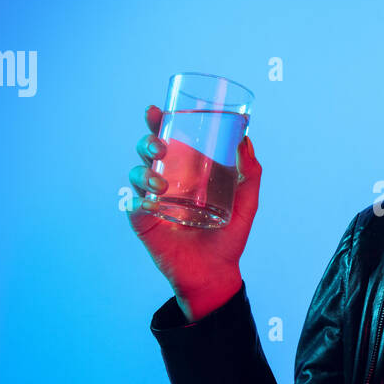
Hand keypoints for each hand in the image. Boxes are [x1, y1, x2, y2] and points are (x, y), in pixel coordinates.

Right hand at [127, 103, 260, 319]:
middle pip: (148, 152)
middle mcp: (167, 180)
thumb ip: (251, 173)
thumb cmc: (229, 237)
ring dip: (144, 173)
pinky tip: (150, 201)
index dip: (159, 123)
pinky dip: (138, 199)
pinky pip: (133, 204)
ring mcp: (153, 200)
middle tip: (161, 148)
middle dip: (148, 142)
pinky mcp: (144, 221)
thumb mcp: (247, 202)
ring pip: (137, 174)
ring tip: (162, 186)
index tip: (156, 111)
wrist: (217, 272)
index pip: (169, 140)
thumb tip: (247, 140)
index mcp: (187, 171)